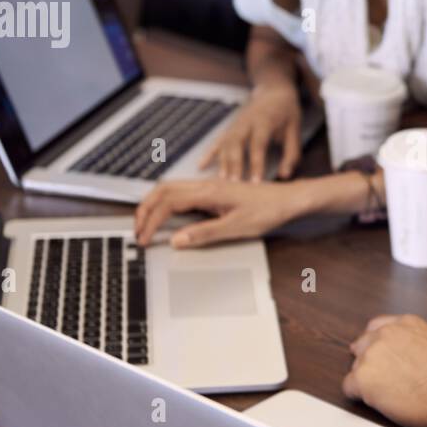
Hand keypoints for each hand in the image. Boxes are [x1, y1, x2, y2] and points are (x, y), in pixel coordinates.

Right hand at [134, 178, 306, 246]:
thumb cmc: (268, 211)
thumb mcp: (237, 228)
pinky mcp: (214, 191)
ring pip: (171, 188)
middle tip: (136, 230)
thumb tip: (177, 240)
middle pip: (162, 190)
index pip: (167, 203)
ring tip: (146, 223)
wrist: (289, 199)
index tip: (144, 239)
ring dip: (154, 204)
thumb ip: (205, 234)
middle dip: (144, 209)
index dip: (151, 221)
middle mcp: (206, 185)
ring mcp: (209, 186)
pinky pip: (182, 192)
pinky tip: (167, 215)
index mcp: (208, 192)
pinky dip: (167, 202)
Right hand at [199, 82, 301, 181]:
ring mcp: (236, 124)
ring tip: (222, 182)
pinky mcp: (230, 127)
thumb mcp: (295, 130)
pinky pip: (217, 140)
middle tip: (234, 184)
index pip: (258, 144)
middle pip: (236, 143)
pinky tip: (200, 166)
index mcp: (264, 121)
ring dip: (222, 162)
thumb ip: (291, 154)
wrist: (273, 90)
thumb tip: (284, 176)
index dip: (256, 163)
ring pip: (225, 143)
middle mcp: (246, 122)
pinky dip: (209, 153)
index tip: (256, 182)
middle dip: (234, 164)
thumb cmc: (287, 112)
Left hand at [344, 314, 426, 426]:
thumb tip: (409, 355)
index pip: (378, 327)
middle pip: (363, 346)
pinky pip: (348, 388)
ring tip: (390, 394)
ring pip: (357, 368)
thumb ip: (416, 343)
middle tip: (384, 380)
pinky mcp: (363, 378)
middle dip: (371, 362)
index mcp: (406, 323)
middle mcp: (386, 333)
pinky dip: (359, 397)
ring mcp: (372, 354)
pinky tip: (377, 402)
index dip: (378, 345)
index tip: (381, 356)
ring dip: (368, 380)